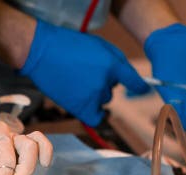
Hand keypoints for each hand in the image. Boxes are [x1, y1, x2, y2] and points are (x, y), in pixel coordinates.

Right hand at [18, 19, 150, 126]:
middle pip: (113, 90)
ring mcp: (93, 96)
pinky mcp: (80, 107)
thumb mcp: (99, 45)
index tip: (143, 90)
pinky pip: (96, 118)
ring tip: (78, 83)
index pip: (135, 81)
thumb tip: (128, 79)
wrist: (42, 52)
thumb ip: (116, 61)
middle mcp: (105, 81)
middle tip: (87, 74)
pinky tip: (95, 109)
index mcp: (112, 63)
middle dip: (105, 83)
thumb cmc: (69, 46)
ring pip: (103, 100)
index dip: (141, 87)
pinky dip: (98, 115)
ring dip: (95, 95)